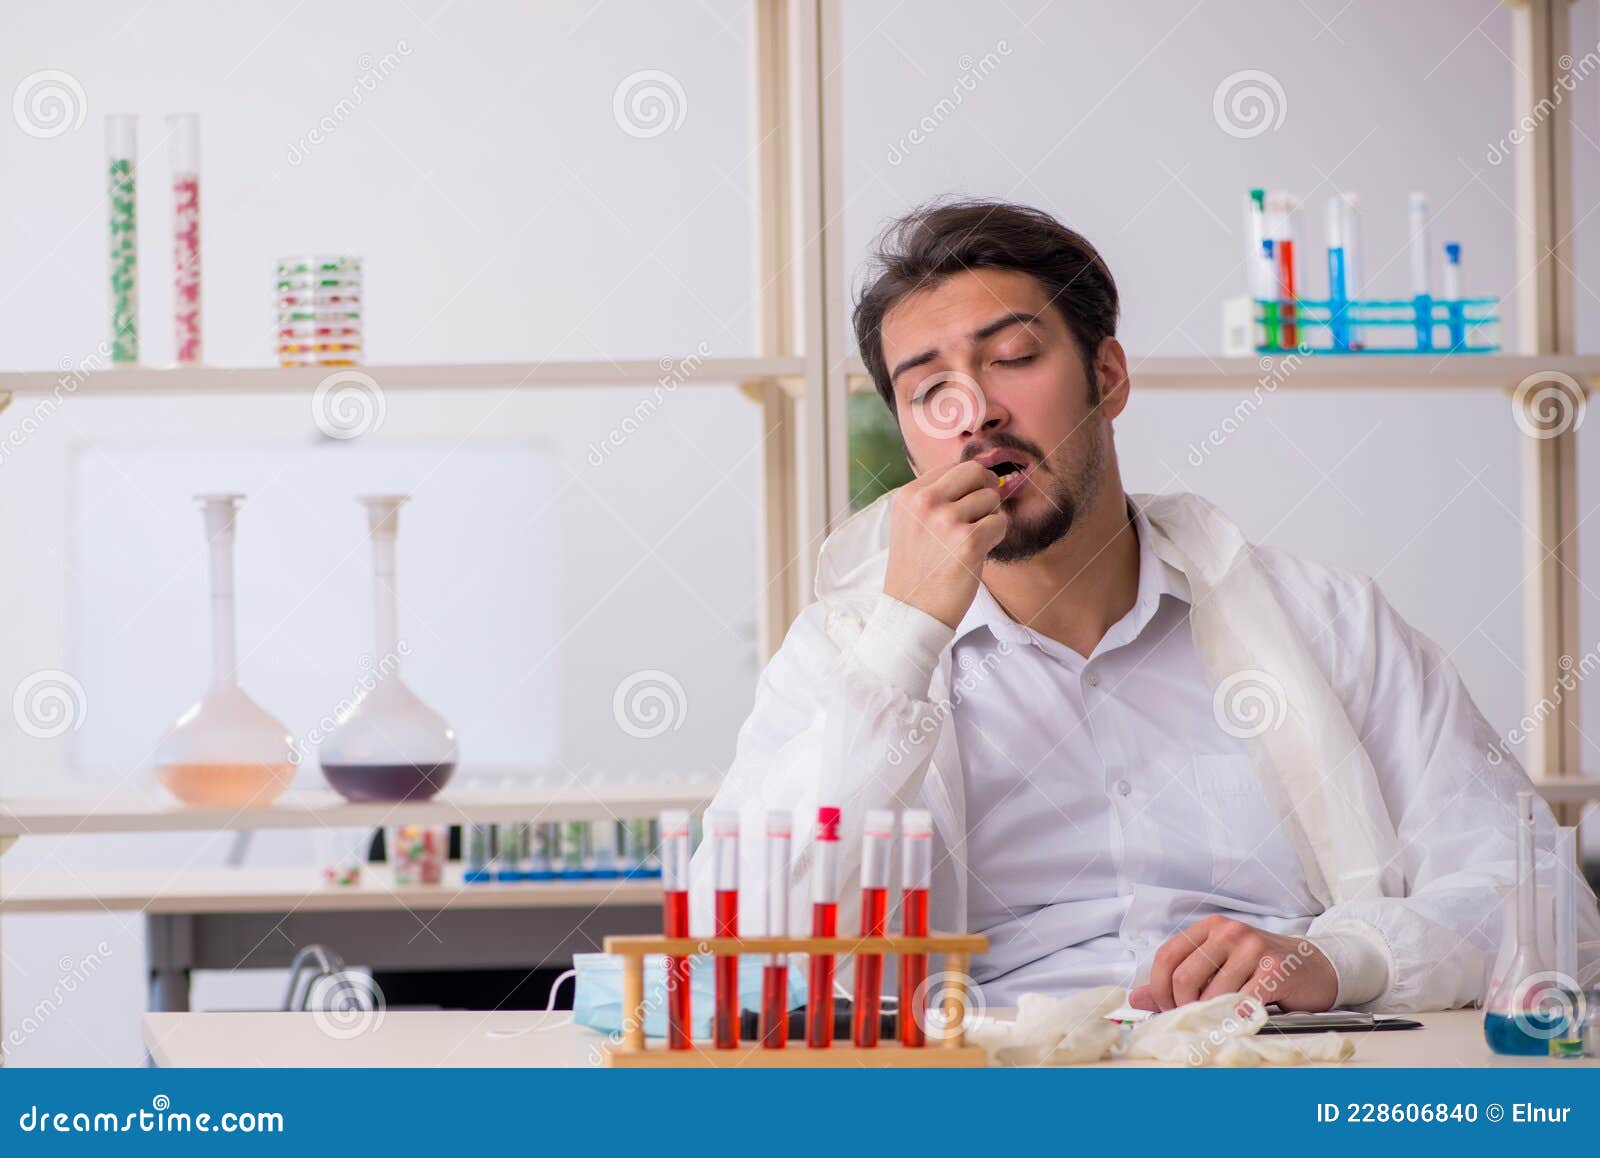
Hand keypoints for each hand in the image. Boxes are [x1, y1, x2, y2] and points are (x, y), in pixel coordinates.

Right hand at [883, 460, 1008, 628]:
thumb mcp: (912, 523)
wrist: (912, 610)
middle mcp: (925, 502)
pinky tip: (979, 552)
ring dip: (990, 517)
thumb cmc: (918, 568)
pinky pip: (1001, 522)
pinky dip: (997, 536)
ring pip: (991, 497)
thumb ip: (937, 497)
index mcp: (909, 495)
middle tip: (980, 514)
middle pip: (975, 471)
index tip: (966, 505)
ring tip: (971, 540)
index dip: (968, 484)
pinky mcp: (968, 541)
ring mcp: (946, 520)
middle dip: (985, 489)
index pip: (953, 467)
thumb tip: (983, 473)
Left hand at [1128, 916, 1337, 1012]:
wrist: (1314, 966)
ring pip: (1212, 995)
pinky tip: (1240, 1020)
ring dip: (1212, 1017)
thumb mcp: (1218, 965)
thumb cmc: (1262, 968)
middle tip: (1194, 1020)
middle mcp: (1229, 931)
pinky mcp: (1274, 968)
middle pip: (1183, 978)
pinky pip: (1242, 1002)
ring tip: (1221, 1020)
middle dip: (1182, 1008)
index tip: (1166, 1008)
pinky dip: (1235, 1019)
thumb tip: (1137, 997)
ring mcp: (1252, 947)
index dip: (1158, 989)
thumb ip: (1180, 978)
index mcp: (1209, 927)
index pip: (1166, 956)